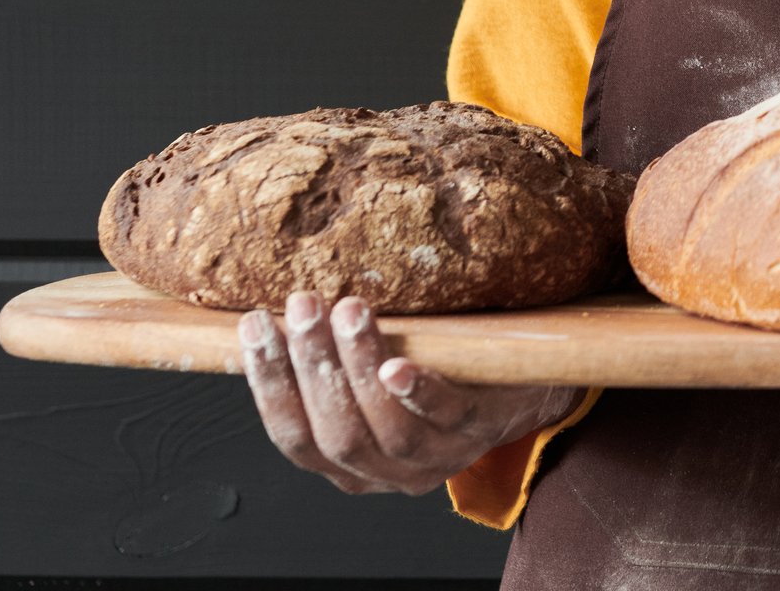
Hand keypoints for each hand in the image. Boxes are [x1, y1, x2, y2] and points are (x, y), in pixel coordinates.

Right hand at [240, 290, 581, 495]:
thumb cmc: (437, 372)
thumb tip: (276, 312)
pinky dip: (418, 394)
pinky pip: (446, 417)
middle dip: (310, 368)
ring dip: (358, 369)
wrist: (525, 385)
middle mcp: (388, 471)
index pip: (293, 437)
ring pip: (384, 428)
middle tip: (302, 306)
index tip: (255, 326)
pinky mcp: (481, 429)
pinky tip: (398, 366)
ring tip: (347, 312)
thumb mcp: (375, 374)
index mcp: (349, 464)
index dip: (268, 384)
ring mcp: (438, 455)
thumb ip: (335, 361)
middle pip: (335, 433)